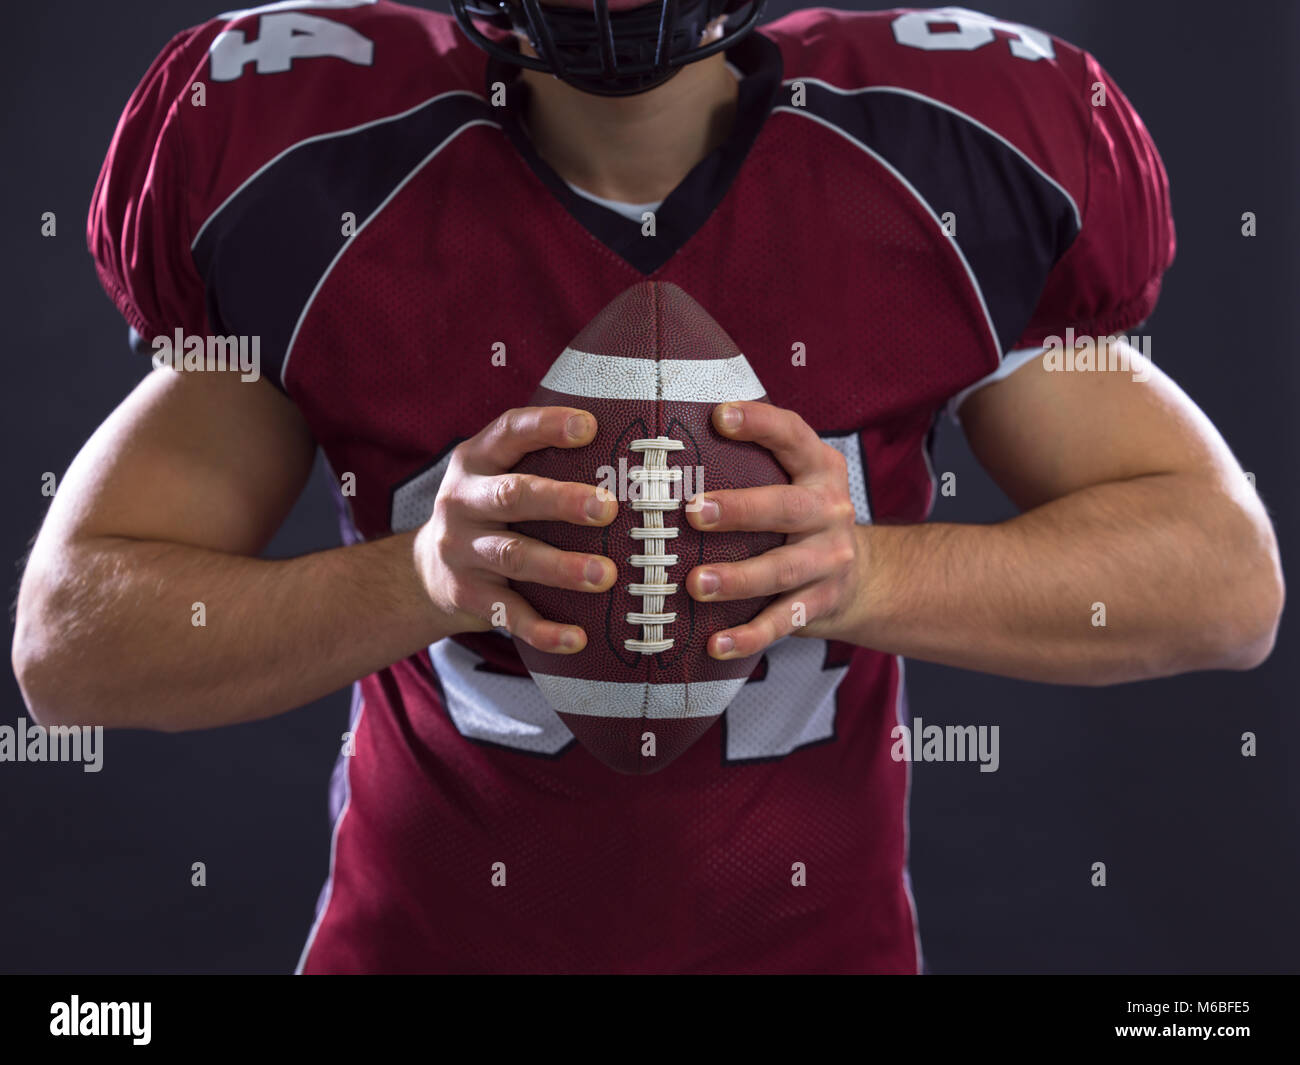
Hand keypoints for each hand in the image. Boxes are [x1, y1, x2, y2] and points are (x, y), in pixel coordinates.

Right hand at [414, 407, 617, 652]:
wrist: (425, 570)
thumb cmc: (490, 511)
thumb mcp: (498, 473)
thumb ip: (542, 457)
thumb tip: (631, 446)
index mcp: (476, 461)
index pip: (509, 432)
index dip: (546, 427)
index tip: (589, 426)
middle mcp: (462, 502)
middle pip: (512, 496)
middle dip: (560, 501)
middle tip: (608, 508)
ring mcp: (462, 551)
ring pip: (514, 557)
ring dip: (561, 568)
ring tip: (605, 575)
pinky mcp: (468, 596)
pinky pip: (508, 615)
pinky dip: (542, 630)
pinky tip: (577, 639)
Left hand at [686, 402, 861, 657]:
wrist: (864, 576)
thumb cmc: (800, 515)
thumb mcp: (794, 478)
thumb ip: (753, 461)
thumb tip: (669, 438)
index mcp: (819, 468)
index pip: (792, 436)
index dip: (759, 423)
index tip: (718, 417)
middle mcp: (830, 510)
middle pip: (786, 508)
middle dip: (739, 510)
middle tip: (692, 511)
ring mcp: (830, 560)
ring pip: (782, 571)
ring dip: (738, 579)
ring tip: (695, 584)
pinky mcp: (822, 603)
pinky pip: (783, 622)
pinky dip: (749, 637)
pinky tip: (714, 645)